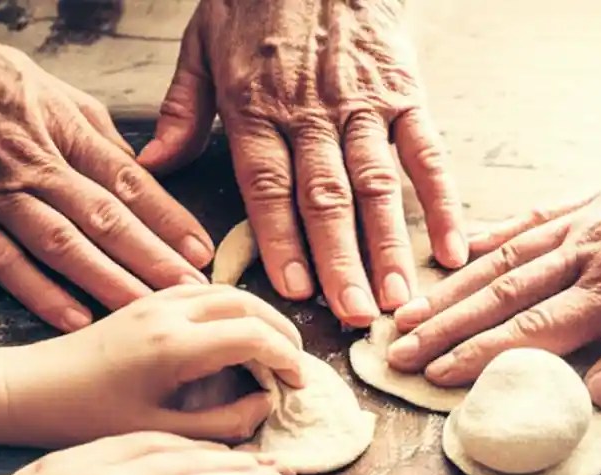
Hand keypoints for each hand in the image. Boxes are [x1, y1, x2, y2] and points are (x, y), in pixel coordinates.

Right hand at [0, 6, 211, 331]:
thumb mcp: (40, 83)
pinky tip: (75, 319)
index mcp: (62, 130)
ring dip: (111, 281)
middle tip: (192, 290)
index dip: (169, 218)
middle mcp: (36, 166)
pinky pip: (5, 263)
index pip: (129, 181)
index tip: (202, 249)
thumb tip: (132, 162)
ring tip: (148, 311)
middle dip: (155, 257)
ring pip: (65, 245)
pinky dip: (41, 292)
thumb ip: (88, 127)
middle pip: (108, 218)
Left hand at [6, 285, 302, 446]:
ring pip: (229, 291)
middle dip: (283, 333)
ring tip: (272, 353)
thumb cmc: (87, 419)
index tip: (297, 386)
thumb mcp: (161, 433)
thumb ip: (224, 423)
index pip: (255, 336)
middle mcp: (170, 312)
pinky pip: (205, 292)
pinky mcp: (145, 302)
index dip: (287, 359)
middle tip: (294, 368)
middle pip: (250, 304)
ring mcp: (156, 301)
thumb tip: (265, 405)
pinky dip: (233, 310)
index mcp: (176, 346)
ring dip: (260, 317)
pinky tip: (233, 338)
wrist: (28, 390)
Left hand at [139, 0, 465, 325]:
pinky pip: (427, 154)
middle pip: (326, 198)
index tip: (291, 290)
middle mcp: (311, 114)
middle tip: (351, 317)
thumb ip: (179, 110)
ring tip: (395, 299)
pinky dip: (442, 202)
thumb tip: (150, 165)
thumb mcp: (201, 44)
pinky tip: (449, 247)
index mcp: (256, 108)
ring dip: (387, 245)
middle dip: (339, 262)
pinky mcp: (404, 95)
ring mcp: (362, 106)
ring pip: (376, 185)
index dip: (281, 239)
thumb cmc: (256, 0)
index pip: (267, 185)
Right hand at [385, 141, 600, 407]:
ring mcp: (591, 220)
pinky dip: (495, 233)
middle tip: (396, 349)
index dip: (476, 358)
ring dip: (454, 286)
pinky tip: (466, 246)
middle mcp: (590, 254)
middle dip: (444, 326)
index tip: (432, 377)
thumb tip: (594, 396)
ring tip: (411, 306)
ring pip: (506, 257)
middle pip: (502, 296)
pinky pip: (536, 217)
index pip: (531, 334)